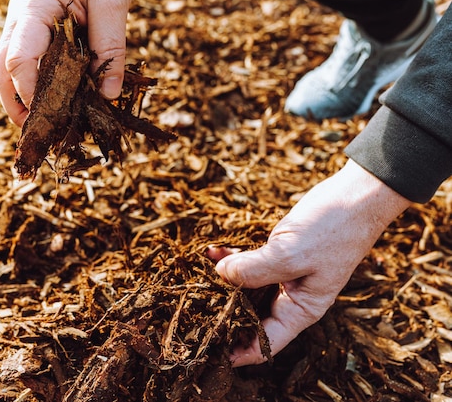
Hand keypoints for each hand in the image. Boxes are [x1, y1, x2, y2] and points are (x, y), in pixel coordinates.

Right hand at [0, 0, 133, 125]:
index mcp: (32, 7)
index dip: (30, 92)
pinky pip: (28, 64)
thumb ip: (111, 45)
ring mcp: (25, 26)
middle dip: (16, 105)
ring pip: (8, 70)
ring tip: (45, 128)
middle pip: (2, 70)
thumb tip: (108, 94)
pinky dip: (36, 88)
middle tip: (39, 135)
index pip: (18, 58)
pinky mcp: (37, 32)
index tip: (49, 117)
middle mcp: (20, 20)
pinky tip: (55, 106)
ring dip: (22, 101)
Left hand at [207, 160, 410, 365]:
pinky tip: (211, 250)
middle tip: (192, 312)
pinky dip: (231, 257)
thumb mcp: (291, 253)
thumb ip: (254, 269)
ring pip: (246, 288)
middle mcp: (291, 297)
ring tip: (194, 279)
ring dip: (222, 283)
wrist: (355, 196)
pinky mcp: (277, 254)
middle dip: (224, 315)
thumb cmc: (333, 229)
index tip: (208, 349)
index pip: (266, 343)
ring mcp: (283, 275)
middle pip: (251, 317)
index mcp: (301, 309)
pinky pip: (248, 263)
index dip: (238, 351)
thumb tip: (220, 275)